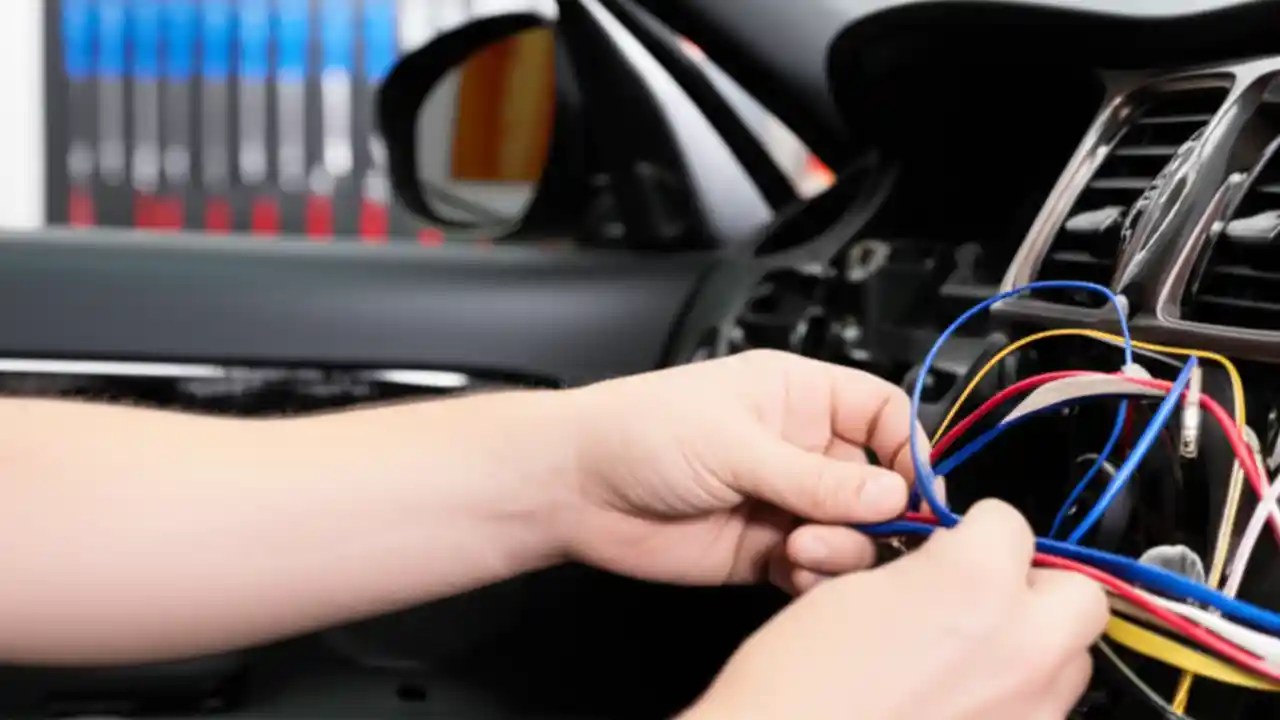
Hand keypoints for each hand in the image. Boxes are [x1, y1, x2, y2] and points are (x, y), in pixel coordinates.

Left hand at [560, 349, 925, 590]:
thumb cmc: (640, 431)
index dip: (909, 448)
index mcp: (798, 396)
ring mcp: (783, 500)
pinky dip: (815, 576)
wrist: (576, 486)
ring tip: (802, 546)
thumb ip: (815, 477)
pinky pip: (816, 568)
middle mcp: (799, 448)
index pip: (884, 414)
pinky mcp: (764, 550)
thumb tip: (891, 494)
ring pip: (852, 532)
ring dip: (843, 547)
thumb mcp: (735, 443)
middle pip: (878, 481)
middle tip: (870, 530)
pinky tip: (789, 568)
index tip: (920, 488)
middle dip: (881, 511)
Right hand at [685, 501, 1108, 719]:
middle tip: (983, 595)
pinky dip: (1012, 701)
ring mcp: (1032, 711)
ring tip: (965, 657)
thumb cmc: (798, 684)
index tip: (953, 545)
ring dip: (1030, 647)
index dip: (973, 531)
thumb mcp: (851, 588)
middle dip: (1034, 588)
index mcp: (976, 583)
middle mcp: (1023, 647)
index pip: (1009, 522)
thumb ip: (923, 569)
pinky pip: (1041, 712)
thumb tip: (946, 569)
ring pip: (1070, 660)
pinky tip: (957, 702)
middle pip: (1078, 594)